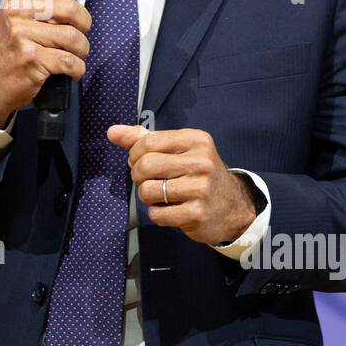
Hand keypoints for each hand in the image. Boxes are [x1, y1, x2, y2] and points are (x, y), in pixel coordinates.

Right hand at [0, 0, 90, 127]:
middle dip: (84, 23)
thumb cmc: (11, 50)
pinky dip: (78, 69)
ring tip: (76, 55)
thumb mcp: (16, 18)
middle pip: (69, 8)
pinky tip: (72, 71)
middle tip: (81, 32)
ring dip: (82, 50)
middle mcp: (16, 11)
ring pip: (73, 37)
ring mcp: (22, 35)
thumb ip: (40, 3)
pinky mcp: (32, 58)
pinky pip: (70, 61)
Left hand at [106, 125, 257, 244]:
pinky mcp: (196, 213)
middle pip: (145, 166)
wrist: (234, 207)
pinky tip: (170, 209)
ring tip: (161, 195)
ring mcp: (200, 189)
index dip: (135, 154)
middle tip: (148, 180)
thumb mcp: (179, 150)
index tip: (141, 161)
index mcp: (196, 140)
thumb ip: (144, 139)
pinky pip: (157, 214)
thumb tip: (112, 132)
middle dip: (138, 176)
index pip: (148, 142)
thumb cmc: (199, 175)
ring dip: (147, 196)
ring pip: (147, 191)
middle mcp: (201, 161)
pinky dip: (157, 213)